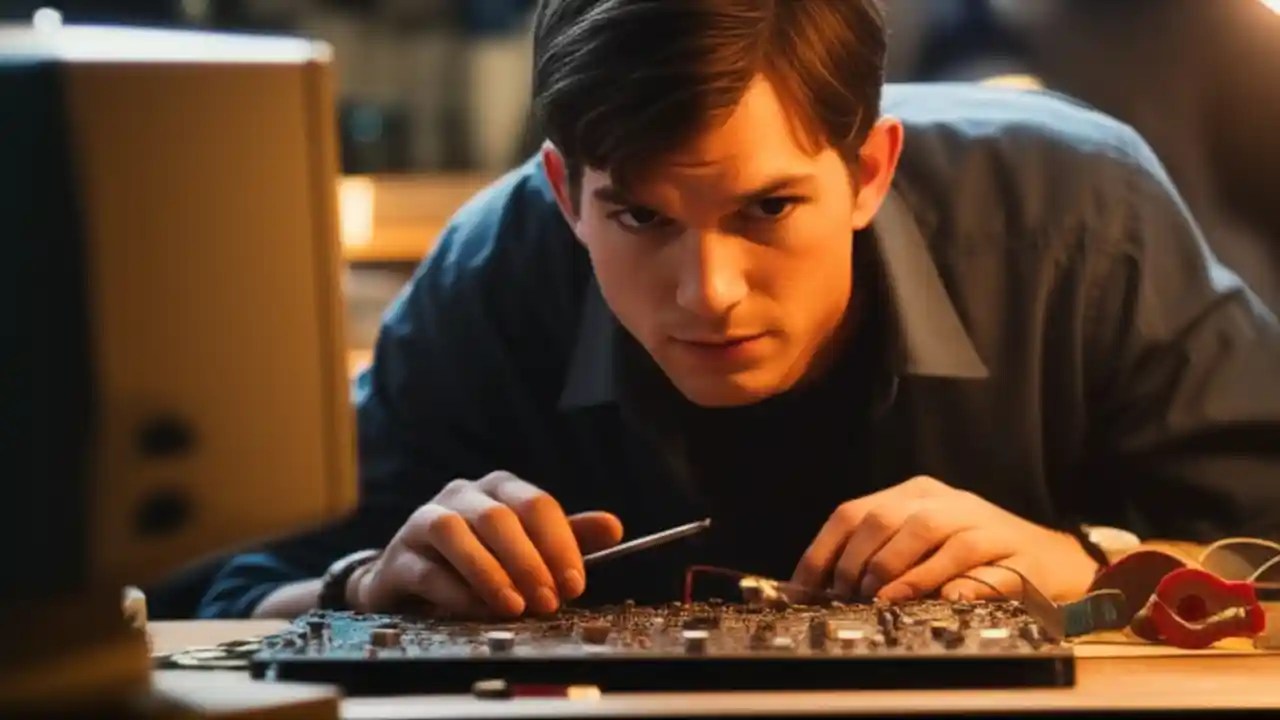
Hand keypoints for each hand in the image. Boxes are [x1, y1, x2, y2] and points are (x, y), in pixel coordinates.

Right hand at [348, 471, 622, 617]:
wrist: (412, 579)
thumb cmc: (480, 558)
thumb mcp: (529, 547)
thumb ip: (567, 538)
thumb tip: (614, 527)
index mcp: (500, 488)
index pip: (536, 504)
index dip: (559, 544)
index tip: (575, 583)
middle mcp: (462, 495)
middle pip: (498, 518)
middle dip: (529, 562)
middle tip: (548, 601)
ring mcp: (425, 520)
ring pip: (455, 533)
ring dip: (490, 572)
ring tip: (515, 607)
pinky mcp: (399, 556)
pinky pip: (427, 569)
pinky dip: (457, 591)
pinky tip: (479, 610)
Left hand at [791, 476, 1097, 602]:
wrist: (1054, 562)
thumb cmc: (977, 558)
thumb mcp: (921, 549)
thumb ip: (878, 557)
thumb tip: (820, 588)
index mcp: (914, 494)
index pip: (854, 512)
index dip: (824, 550)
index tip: (805, 587)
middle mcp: (943, 500)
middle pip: (885, 518)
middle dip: (858, 560)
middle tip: (847, 595)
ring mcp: (978, 519)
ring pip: (926, 531)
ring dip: (897, 569)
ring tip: (880, 599)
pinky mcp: (1008, 546)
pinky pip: (971, 559)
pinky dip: (945, 578)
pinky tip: (930, 596)